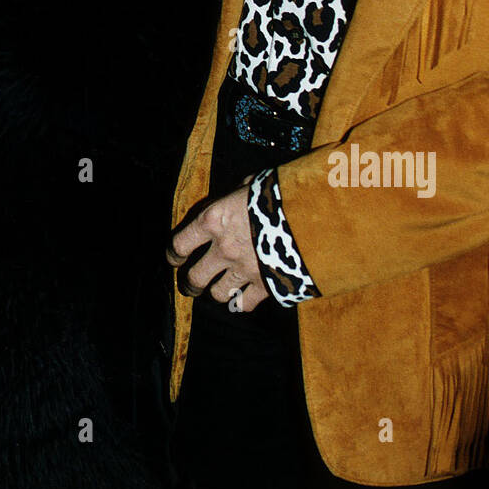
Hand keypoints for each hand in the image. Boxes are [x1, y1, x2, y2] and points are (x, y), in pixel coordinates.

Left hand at [166, 176, 268, 312]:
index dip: (174, 254)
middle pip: (194, 277)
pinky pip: (243, 303)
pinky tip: (243, 296)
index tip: (176, 259)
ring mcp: (243, 270)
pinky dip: (241, 302)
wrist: (314, 214)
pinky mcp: (264, 286)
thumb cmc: (278, 193)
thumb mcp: (248, 185)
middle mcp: (223, 248)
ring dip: (216, 292)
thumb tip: (231, 197)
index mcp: (213, 220)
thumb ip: (233, 196)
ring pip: (216, 294)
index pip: (179, 244)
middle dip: (190, 284)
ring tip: (218, 290)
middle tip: (191, 285)